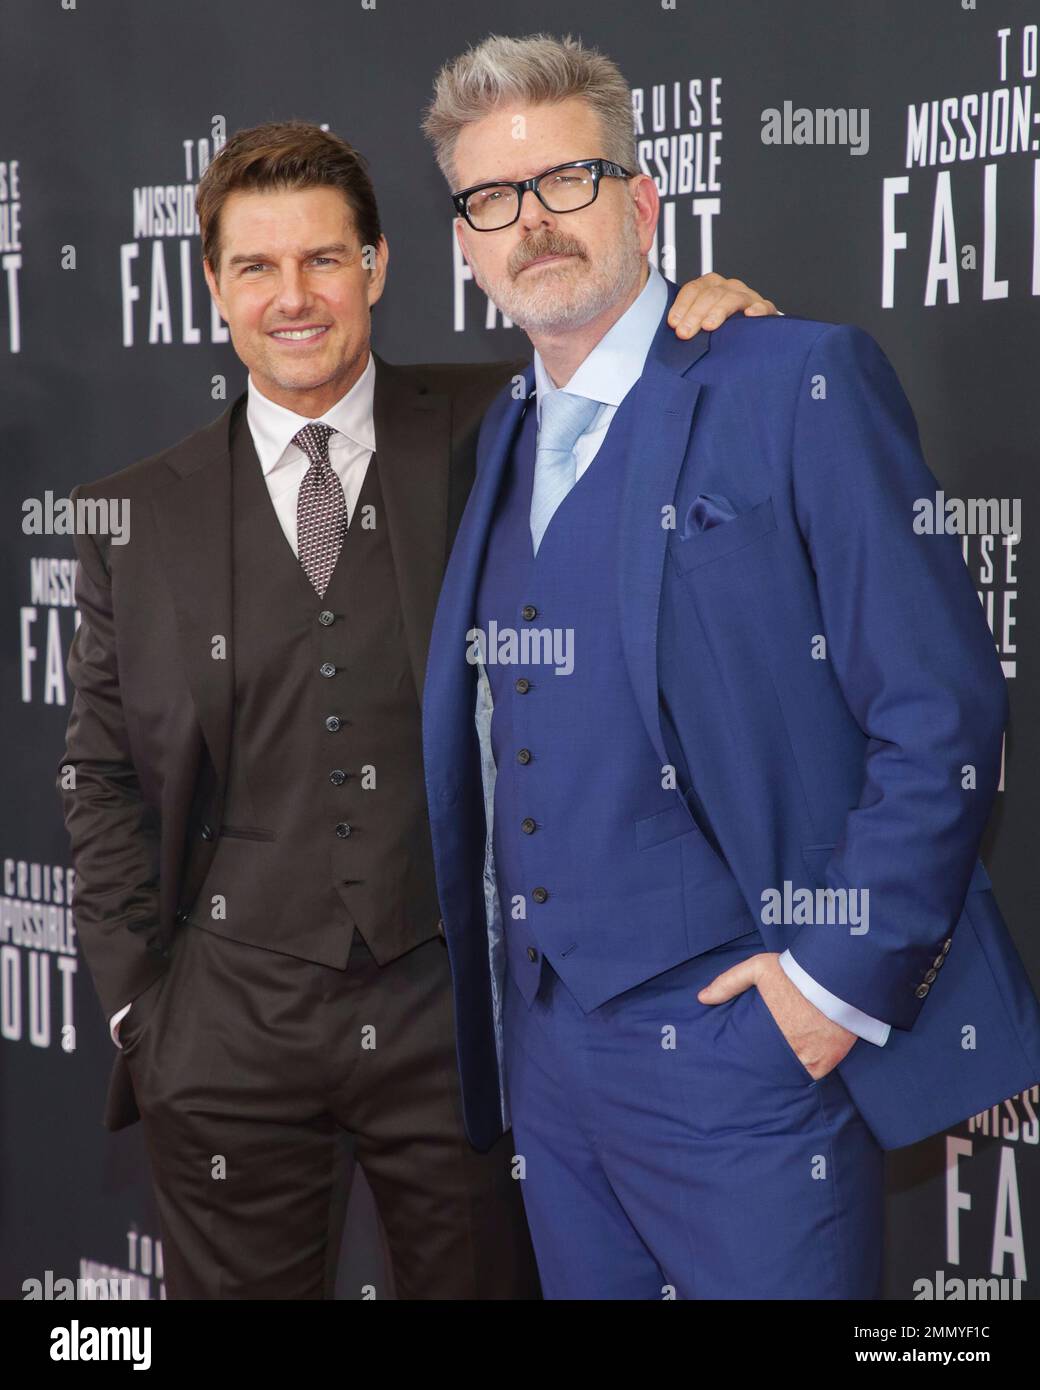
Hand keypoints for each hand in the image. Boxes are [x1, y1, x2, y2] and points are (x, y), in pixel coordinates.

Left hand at [668, 272, 779, 336]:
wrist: (749, 333)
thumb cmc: (720, 329)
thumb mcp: (699, 322)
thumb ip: (686, 322)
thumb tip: (670, 332)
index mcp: (710, 286)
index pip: (692, 289)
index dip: (682, 306)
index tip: (673, 323)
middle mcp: (728, 287)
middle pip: (710, 294)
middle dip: (694, 314)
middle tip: (685, 333)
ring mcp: (746, 296)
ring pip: (731, 298)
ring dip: (718, 312)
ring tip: (708, 326)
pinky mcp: (764, 308)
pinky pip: (763, 306)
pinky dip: (757, 309)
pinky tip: (749, 316)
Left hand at [697, 951, 856, 1079]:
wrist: (840, 978)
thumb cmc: (797, 973)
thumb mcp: (758, 969)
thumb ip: (729, 983)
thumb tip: (702, 998)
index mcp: (768, 1033)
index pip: (748, 1056)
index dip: (743, 1060)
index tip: (737, 1061)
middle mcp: (788, 1051)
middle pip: (769, 1070)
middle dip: (762, 1069)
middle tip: (756, 1066)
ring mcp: (810, 1059)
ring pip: (790, 1075)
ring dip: (784, 1073)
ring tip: (774, 1069)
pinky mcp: (829, 1061)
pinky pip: (813, 1076)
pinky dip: (805, 1073)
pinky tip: (798, 1068)